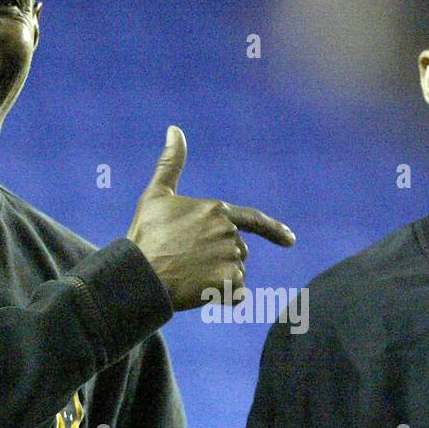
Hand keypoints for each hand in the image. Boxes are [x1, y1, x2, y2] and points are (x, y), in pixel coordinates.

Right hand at [127, 126, 295, 311]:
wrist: (138, 274)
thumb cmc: (144, 235)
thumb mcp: (156, 195)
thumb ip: (170, 163)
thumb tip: (174, 129)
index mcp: (217, 210)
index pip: (254, 220)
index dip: (274, 231)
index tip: (290, 241)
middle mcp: (229, 233)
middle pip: (238, 252)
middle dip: (219, 260)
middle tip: (186, 262)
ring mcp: (230, 258)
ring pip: (236, 274)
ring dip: (218, 279)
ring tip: (189, 276)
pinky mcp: (228, 283)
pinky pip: (236, 295)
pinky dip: (222, 298)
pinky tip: (199, 293)